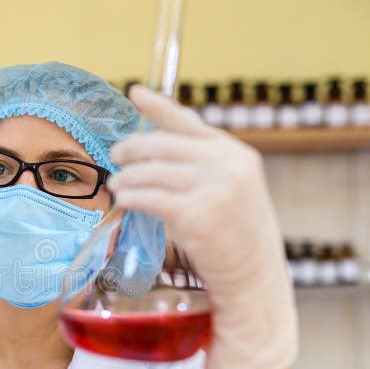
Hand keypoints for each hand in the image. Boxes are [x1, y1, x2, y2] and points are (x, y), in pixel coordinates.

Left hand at [109, 85, 296, 368]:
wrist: (254, 276)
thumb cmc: (237, 236)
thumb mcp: (231, 190)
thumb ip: (203, 167)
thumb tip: (156, 154)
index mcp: (235, 153)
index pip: (188, 121)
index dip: (157, 106)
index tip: (133, 92)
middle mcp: (227, 165)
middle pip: (163, 145)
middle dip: (132, 149)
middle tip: (115, 156)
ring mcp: (214, 189)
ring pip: (152, 172)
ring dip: (127, 177)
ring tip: (116, 185)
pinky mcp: (197, 215)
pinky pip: (151, 198)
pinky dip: (132, 197)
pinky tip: (124, 200)